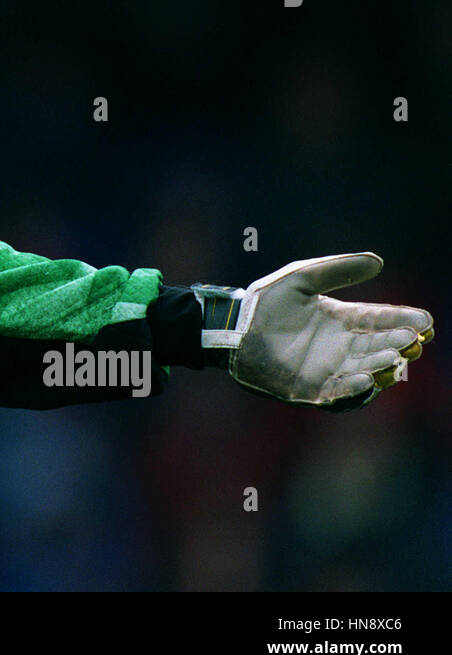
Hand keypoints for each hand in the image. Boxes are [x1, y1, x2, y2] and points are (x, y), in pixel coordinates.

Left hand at [192, 253, 432, 409]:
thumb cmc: (264, 302)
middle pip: (378, 346)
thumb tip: (378, 261)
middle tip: (411, 340)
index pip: (380, 320)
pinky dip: (351, 389)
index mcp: (341, 320)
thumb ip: (336, 270)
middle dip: (397, 344)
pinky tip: (364, 380)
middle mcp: (339, 346)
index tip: (425, 320)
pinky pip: (335, 393)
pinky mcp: (307, 389)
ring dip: (380, 366)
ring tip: (392, 358)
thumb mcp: (302, 278)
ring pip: (364, 371)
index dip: (403, 321)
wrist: (229, 326)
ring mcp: (325, 369)